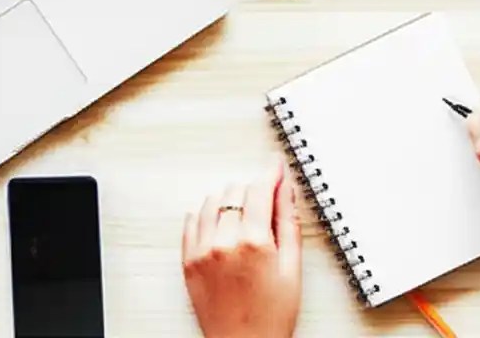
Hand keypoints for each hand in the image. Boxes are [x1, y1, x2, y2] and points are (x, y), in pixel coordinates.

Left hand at [181, 159, 302, 337]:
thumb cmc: (272, 315)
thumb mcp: (292, 268)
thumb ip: (288, 223)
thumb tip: (285, 190)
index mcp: (253, 242)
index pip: (259, 190)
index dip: (270, 173)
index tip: (275, 165)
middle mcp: (223, 242)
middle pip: (234, 192)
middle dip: (252, 191)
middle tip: (265, 204)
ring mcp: (201, 250)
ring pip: (211, 202)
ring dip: (228, 201)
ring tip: (243, 218)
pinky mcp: (187, 261)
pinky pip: (191, 221)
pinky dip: (205, 215)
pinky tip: (220, 225)